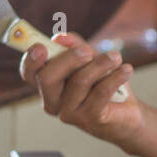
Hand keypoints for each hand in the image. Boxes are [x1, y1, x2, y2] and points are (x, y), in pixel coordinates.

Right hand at [20, 33, 143, 144]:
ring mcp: (69, 113)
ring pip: (79, 81)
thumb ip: (75, 47)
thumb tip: (60, 38)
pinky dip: (115, 76)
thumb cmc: (104, 85)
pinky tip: (126, 70)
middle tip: (87, 51)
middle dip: (68, 59)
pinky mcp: (90, 118)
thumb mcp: (89, 60)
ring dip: (101, 64)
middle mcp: (53, 102)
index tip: (41, 47)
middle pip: (47, 78)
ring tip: (116, 58)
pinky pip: (100, 91)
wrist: (127, 115)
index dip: (30, 60)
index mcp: (48, 85)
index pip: (29, 73)